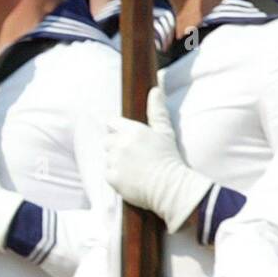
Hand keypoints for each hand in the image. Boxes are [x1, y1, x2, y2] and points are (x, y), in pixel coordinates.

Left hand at [105, 85, 209, 231]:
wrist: (171, 187)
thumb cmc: (169, 158)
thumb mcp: (165, 132)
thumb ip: (157, 111)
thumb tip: (155, 90)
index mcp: (133, 130)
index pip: (112, 122)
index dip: (113, 127)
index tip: (115, 132)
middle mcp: (121, 144)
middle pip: (107, 141)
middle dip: (115, 147)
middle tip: (132, 156)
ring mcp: (115, 161)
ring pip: (107, 158)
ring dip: (116, 162)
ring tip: (133, 169)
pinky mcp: (112, 177)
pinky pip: (107, 174)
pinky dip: (115, 177)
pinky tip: (130, 179)